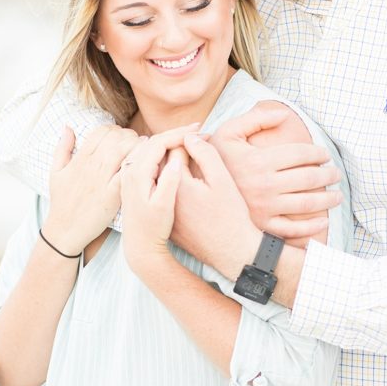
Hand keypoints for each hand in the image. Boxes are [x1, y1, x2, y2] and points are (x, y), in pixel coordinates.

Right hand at [43, 124, 139, 254]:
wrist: (65, 229)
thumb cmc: (61, 202)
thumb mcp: (55, 172)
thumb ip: (62, 148)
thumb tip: (67, 126)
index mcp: (80, 159)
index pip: (101, 131)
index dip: (114, 129)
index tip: (120, 136)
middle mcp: (91, 166)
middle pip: (115, 137)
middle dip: (128, 134)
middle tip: (135, 141)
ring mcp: (102, 180)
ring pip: (123, 150)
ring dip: (136, 145)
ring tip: (142, 148)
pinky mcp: (113, 195)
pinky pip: (128, 172)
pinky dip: (137, 164)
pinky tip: (145, 163)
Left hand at [120, 125, 195, 276]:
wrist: (139, 246)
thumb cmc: (155, 229)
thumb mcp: (165, 206)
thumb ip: (169, 181)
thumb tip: (175, 159)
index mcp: (137, 173)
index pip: (158, 142)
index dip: (179, 133)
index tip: (198, 129)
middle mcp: (128, 170)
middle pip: (152, 140)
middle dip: (175, 133)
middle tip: (197, 128)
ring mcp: (128, 174)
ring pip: (148, 147)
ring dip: (169, 139)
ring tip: (189, 137)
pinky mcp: (131, 180)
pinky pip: (146, 155)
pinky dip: (162, 149)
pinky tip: (174, 150)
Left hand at [171, 133, 261, 279]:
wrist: (227, 254)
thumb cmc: (229, 218)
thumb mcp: (221, 181)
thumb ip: (205, 155)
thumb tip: (190, 138)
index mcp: (172, 183)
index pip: (171, 148)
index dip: (187, 136)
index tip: (203, 131)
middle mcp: (158, 194)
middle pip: (159, 158)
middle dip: (175, 142)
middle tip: (195, 134)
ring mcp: (160, 208)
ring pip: (157, 172)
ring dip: (169, 157)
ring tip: (188, 147)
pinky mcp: (163, 217)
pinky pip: (158, 188)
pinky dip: (166, 174)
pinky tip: (181, 169)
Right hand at [208, 104, 341, 240]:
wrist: (192, 196)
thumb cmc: (213, 160)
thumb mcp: (228, 132)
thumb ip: (255, 119)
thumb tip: (283, 113)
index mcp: (260, 161)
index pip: (301, 154)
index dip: (318, 153)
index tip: (325, 154)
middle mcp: (265, 185)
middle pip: (309, 178)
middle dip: (328, 175)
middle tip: (335, 174)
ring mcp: (265, 208)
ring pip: (307, 203)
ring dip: (327, 200)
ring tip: (336, 196)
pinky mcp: (262, 225)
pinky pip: (293, 229)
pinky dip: (311, 227)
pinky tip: (322, 221)